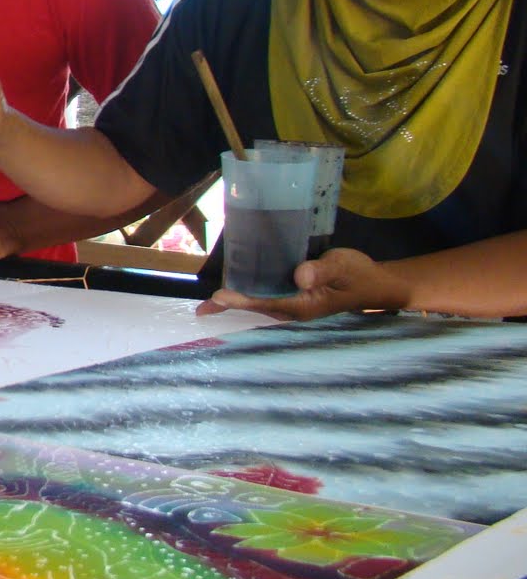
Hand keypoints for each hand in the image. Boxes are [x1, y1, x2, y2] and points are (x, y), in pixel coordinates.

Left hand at [195, 248, 411, 319]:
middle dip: (230, 308)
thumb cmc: (359, 275)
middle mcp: (294, 309)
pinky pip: (267, 296)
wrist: (376, 282)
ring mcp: (293, 304)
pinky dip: (249, 294)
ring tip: (208, 306)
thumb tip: (300, 276)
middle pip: (256, 309)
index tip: (219, 298)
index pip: (267, 304)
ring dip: (236, 303)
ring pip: (259, 304)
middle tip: (201, 311)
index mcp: (304, 306)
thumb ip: (322, 270)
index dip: (242, 301)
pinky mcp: (294, 295)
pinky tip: (235, 288)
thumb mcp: (344, 267)